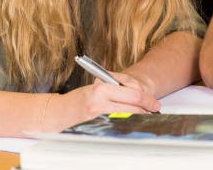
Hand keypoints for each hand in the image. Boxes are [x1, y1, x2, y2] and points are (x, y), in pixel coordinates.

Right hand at [45, 79, 160, 131]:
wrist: (57, 112)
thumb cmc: (78, 99)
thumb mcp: (96, 88)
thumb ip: (115, 89)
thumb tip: (139, 95)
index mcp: (103, 87)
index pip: (133, 93)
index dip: (148, 99)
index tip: (155, 103)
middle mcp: (101, 99)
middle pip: (134, 105)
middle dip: (147, 108)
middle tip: (155, 110)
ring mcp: (98, 113)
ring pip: (128, 115)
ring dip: (140, 116)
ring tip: (146, 116)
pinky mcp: (96, 124)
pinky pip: (118, 123)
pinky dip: (128, 122)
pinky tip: (133, 122)